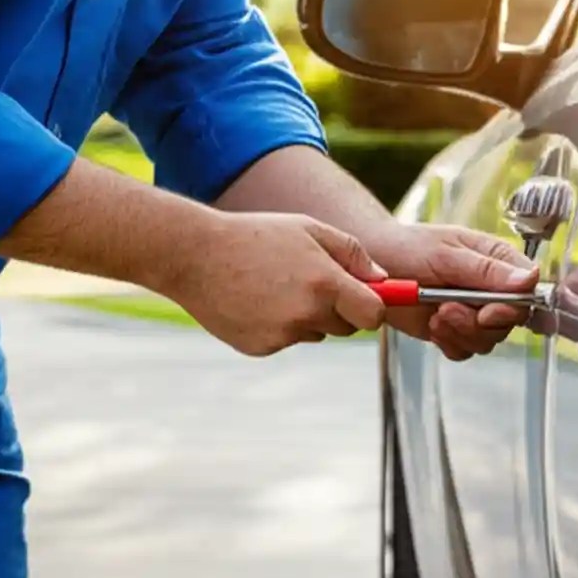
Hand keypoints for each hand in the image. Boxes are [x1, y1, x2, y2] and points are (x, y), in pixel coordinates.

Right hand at [166, 212, 386, 356]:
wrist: (195, 256)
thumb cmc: (256, 236)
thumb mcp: (308, 229)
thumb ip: (352, 253)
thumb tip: (382, 279)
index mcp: (324, 283)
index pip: (373, 315)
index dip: (374, 307)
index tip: (369, 299)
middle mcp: (306, 314)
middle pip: (346, 327)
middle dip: (340, 309)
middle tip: (314, 282)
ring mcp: (282, 335)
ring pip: (314, 333)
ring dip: (307, 317)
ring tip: (276, 285)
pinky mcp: (261, 348)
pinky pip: (285, 340)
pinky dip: (278, 325)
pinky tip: (256, 300)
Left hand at [365, 224, 538, 360]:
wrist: (376, 262)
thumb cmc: (409, 247)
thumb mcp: (446, 254)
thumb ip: (486, 270)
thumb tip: (528, 279)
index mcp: (498, 261)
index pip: (526, 291)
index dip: (510, 308)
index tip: (485, 311)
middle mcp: (491, 288)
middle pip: (508, 323)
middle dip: (476, 324)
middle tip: (445, 310)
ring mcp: (473, 311)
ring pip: (487, 340)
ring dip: (459, 333)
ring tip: (435, 315)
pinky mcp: (455, 330)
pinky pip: (464, 350)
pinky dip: (449, 343)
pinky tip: (432, 326)